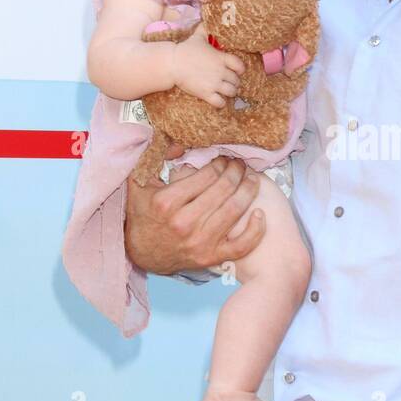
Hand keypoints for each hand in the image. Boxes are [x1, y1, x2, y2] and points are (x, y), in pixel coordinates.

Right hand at [125, 142, 266, 273]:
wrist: (142, 253)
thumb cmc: (143, 214)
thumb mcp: (140, 182)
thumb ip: (154, 156)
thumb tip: (179, 142)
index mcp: (167, 202)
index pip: (206, 176)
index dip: (219, 164)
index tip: (223, 159)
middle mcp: (184, 223)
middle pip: (223, 190)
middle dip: (236, 172)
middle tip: (239, 165)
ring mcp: (200, 242)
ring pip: (234, 211)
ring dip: (248, 190)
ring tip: (252, 179)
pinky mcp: (211, 257)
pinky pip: (241, 246)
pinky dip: (255, 230)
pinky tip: (260, 214)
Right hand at [171, 25, 243, 106]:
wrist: (172, 64)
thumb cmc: (185, 50)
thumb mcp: (197, 37)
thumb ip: (205, 28)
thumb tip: (207, 18)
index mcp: (221, 58)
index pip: (240, 65)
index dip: (240, 69)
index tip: (237, 71)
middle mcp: (220, 71)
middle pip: (236, 81)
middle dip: (234, 82)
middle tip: (230, 83)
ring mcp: (214, 83)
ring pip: (232, 92)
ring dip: (230, 93)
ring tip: (225, 92)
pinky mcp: (206, 94)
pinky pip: (220, 103)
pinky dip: (221, 103)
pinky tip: (218, 100)